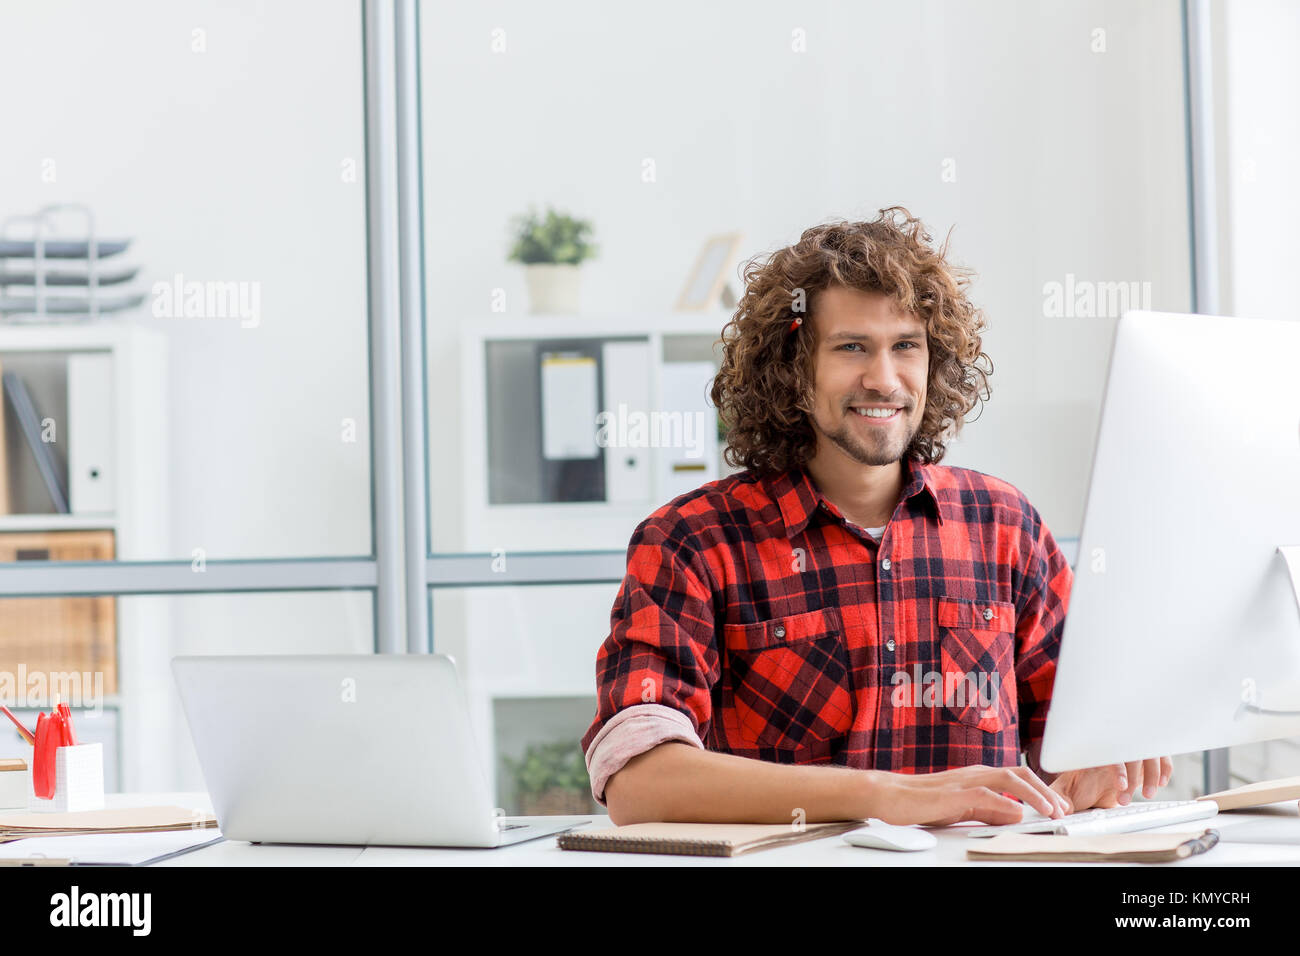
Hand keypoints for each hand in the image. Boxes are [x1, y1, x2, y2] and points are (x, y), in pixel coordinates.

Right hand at [865, 765, 1071, 825]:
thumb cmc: (921, 801)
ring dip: (1033, 794)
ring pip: (1007, 779)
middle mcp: (975, 774)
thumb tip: (1017, 815)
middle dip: (1045, 790)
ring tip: (1050, 811)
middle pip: (1019, 773)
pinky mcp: (952, 793)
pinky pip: (983, 795)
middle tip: (1063, 809)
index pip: (1018, 777)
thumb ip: (989, 810)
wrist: (888, 795)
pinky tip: (1017, 812)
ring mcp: (964, 781)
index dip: (1042, 790)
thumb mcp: (963, 808)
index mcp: (978, 776)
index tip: (1060, 807)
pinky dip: (1004, 802)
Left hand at [1050, 756, 1173, 810]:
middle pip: (1132, 754)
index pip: (1110, 753)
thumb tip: (1059, 808)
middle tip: (1128, 799)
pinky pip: (1161, 757)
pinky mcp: (1146, 753)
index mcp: (1095, 749)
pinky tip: (1161, 783)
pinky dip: (1164, 768)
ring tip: (1148, 794)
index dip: (1118, 770)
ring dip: (1152, 774)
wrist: (1088, 779)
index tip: (1120, 786)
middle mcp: (1115, 745)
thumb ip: (1060, 794)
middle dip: (1134, 778)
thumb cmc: (1078, 781)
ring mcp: (1132, 747)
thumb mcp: (1066, 786)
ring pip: (1149, 754)